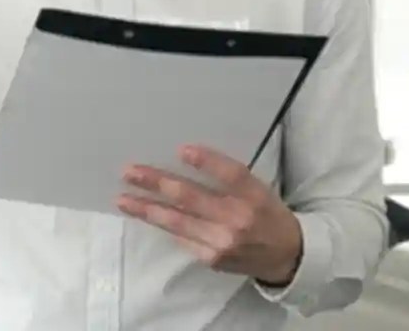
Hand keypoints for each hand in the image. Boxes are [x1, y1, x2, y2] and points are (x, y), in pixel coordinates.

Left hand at [118, 144, 301, 285]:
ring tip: (123, 198)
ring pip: (177, 221)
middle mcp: (238, 219)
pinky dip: (162, 223)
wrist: (285, 256)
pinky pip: (181, 237)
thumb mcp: (258, 189)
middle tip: (131, 172)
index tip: (183, 150)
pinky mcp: (211, 258)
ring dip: (147, 208)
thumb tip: (186, 159)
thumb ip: (231, 177)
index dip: (208, 162)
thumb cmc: (267, 214)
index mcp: (255, 195)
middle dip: (157, 183)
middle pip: (193, 197)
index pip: (232, 174)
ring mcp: (222, 242)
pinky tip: (144, 213)